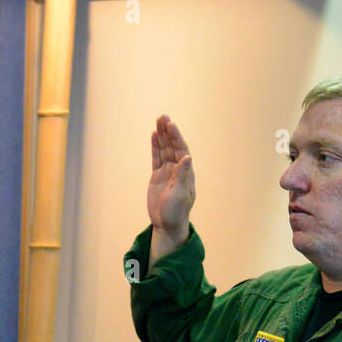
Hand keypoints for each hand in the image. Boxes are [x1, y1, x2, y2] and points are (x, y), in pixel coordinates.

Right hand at [147, 114, 194, 264]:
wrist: (167, 224)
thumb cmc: (176, 212)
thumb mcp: (179, 194)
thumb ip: (183, 175)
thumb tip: (187, 157)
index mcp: (186, 172)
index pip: (181, 150)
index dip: (176, 137)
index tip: (170, 125)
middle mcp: (178, 169)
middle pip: (173, 146)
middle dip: (169, 132)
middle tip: (163, 116)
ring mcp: (167, 172)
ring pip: (164, 150)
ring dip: (162, 136)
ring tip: (158, 120)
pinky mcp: (158, 176)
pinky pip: (157, 158)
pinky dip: (156, 147)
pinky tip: (154, 135)